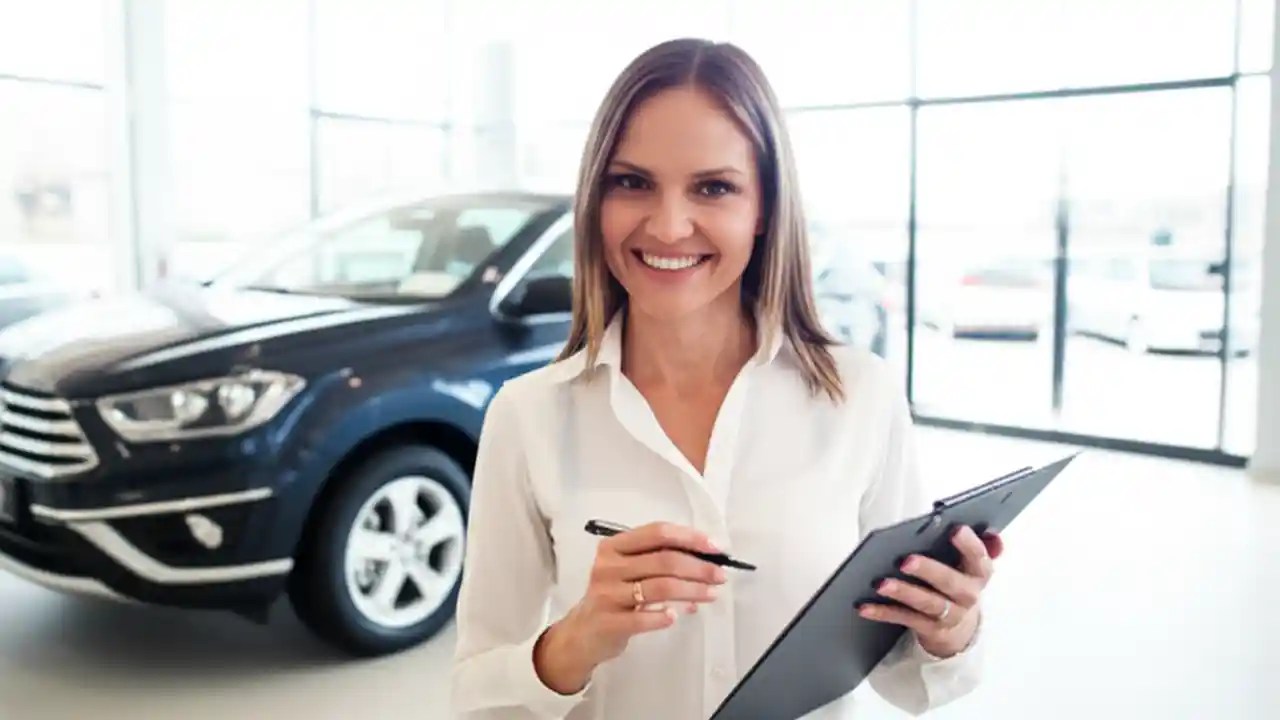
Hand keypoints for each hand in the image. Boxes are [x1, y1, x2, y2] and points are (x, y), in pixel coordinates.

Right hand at [534, 522, 725, 693]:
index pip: (657, 533)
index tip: (715, 547)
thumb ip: (658, 560)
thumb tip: (704, 557)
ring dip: (692, 591)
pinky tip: (678, 615)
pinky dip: (665, 615)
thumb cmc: (613, 595)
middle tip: (719, 576)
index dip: (690, 538)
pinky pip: (643, 618)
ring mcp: (607, 594)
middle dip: (698, 567)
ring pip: (660, 587)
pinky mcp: (608, 622)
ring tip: (711, 594)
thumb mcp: (629, 569)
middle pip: (664, 560)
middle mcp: (609, 566)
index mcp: (615, 546)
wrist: (583, 632)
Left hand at [858, 526, 1002, 657]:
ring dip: (903, 592)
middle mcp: (968, 596)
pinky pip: (905, 619)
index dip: (969, 545)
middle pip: (950, 583)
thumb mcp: (970, 564)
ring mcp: (950, 615)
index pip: (979, 557)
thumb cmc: (957, 581)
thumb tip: (992, 534)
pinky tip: (865, 606)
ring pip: (926, 603)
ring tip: (880, 583)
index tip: (955, 529)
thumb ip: (979, 545)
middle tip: (906, 560)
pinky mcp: (930, 629)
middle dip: (929, 570)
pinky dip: (883, 612)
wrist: (959, 627)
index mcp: (979, 573)